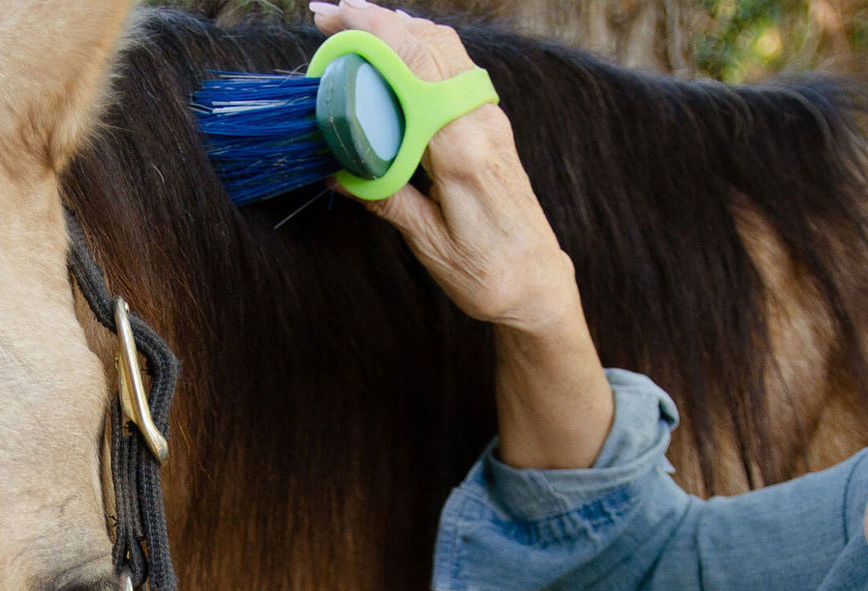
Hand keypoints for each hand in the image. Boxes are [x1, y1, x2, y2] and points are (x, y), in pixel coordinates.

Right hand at [310, 1, 580, 337]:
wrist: (538, 286)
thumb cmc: (488, 274)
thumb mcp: (427, 243)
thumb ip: (384, 199)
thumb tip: (337, 171)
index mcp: (462, 149)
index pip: (416, 67)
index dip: (373, 32)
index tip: (332, 19)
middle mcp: (483, 125)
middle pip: (432, 44)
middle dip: (379, 20)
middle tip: (330, 15)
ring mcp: (493, 123)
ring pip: (449, 51)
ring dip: (401, 30)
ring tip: (355, 26)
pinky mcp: (494, 129)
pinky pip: (457, 72)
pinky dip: (422, 52)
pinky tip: (395, 56)